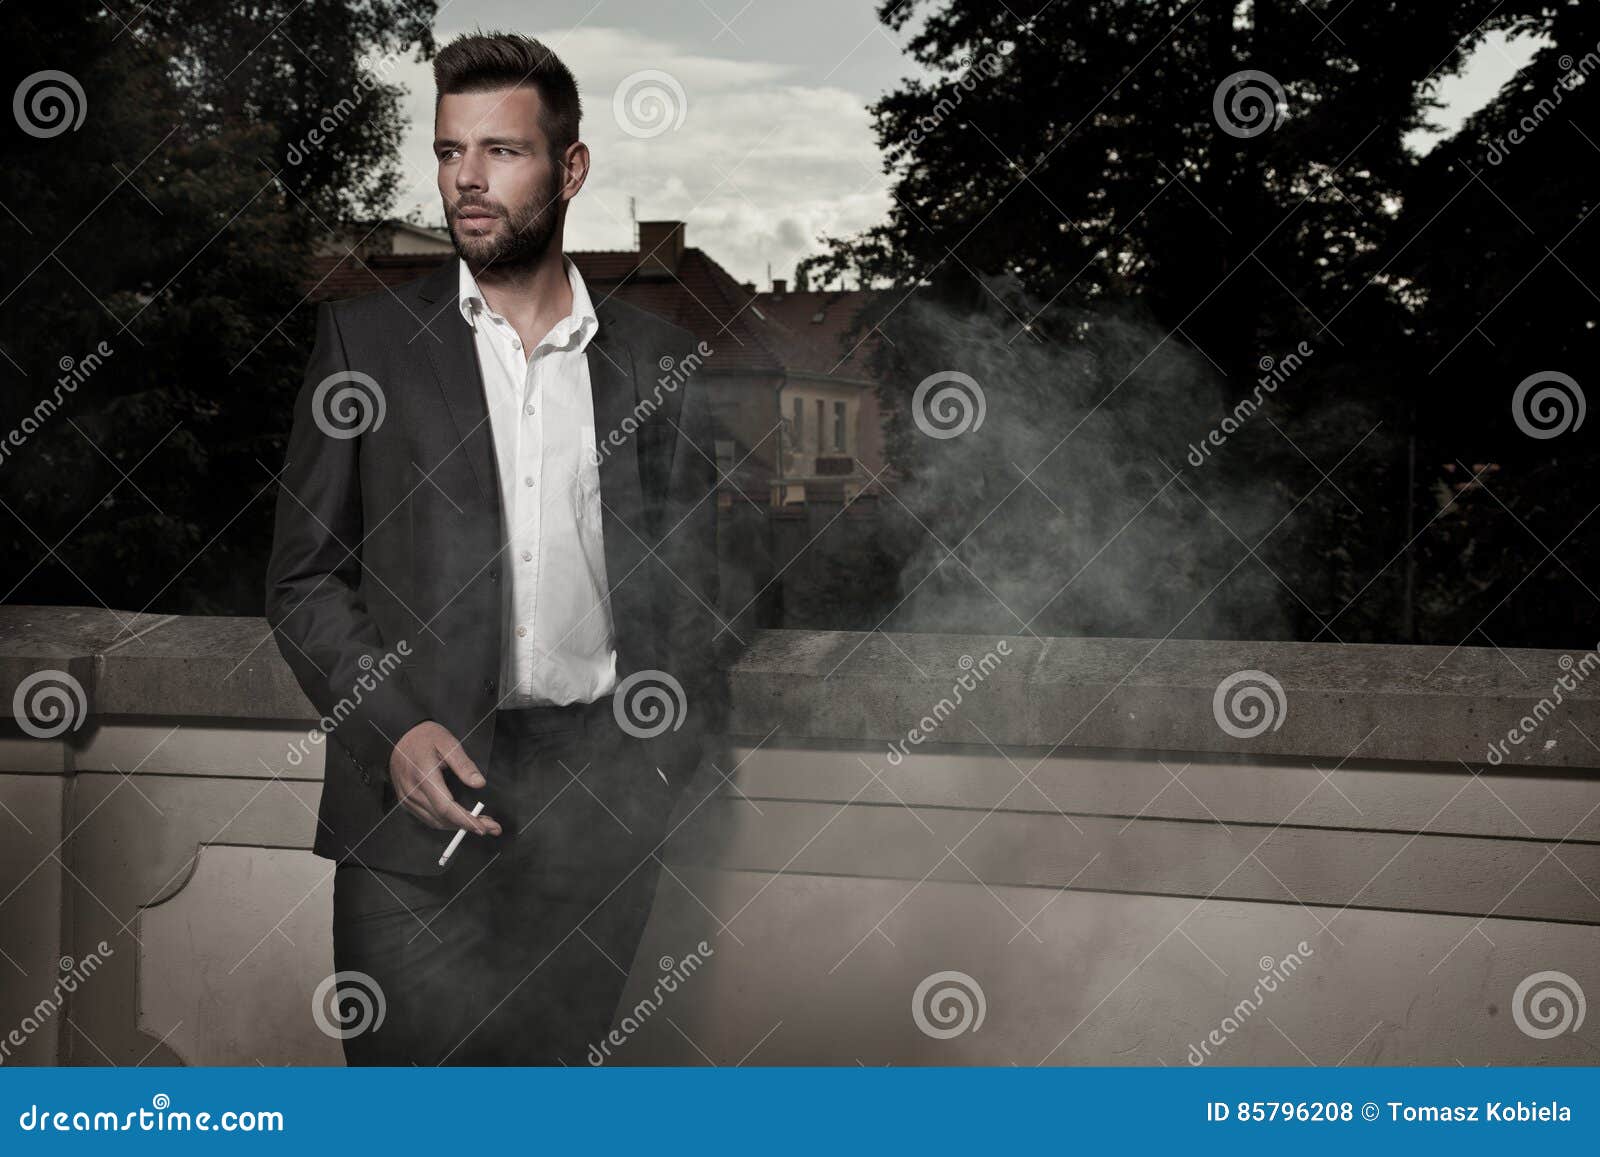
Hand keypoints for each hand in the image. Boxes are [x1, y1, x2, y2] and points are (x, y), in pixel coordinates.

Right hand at [388, 721, 502, 836]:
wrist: (400, 736)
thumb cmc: (425, 737)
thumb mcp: (449, 743)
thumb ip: (464, 764)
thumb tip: (479, 783)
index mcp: (424, 776)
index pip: (445, 807)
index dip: (465, 820)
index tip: (483, 827)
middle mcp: (413, 791)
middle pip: (443, 818)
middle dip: (469, 825)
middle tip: (492, 826)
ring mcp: (407, 798)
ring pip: (435, 822)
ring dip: (458, 826)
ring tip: (480, 823)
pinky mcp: (406, 802)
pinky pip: (427, 818)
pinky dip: (446, 822)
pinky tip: (460, 819)